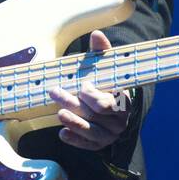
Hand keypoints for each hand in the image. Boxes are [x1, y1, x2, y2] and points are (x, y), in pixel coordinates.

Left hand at [47, 30, 133, 151]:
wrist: (115, 109)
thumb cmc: (107, 84)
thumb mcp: (107, 68)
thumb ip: (101, 53)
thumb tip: (96, 34)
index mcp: (123, 101)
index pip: (108, 103)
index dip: (93, 96)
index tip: (82, 86)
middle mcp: (119, 120)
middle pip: (95, 115)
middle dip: (74, 103)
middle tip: (55, 92)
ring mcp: (110, 134)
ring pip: (92, 131)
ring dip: (74, 123)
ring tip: (60, 113)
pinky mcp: (100, 144)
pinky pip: (88, 145)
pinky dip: (75, 140)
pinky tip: (63, 133)